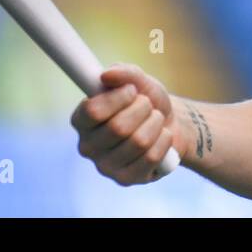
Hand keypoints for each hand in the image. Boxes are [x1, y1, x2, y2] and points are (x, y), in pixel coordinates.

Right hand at [71, 63, 179, 185]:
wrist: (169, 123)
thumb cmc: (146, 101)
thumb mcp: (139, 80)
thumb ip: (123, 72)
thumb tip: (106, 75)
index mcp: (82, 119)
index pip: (92, 111)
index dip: (117, 98)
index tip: (132, 90)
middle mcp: (87, 146)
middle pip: (118, 128)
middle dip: (142, 109)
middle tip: (147, 105)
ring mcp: (105, 166)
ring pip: (138, 142)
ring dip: (156, 123)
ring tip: (156, 119)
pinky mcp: (125, 179)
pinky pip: (151, 157)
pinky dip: (164, 140)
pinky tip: (162, 136)